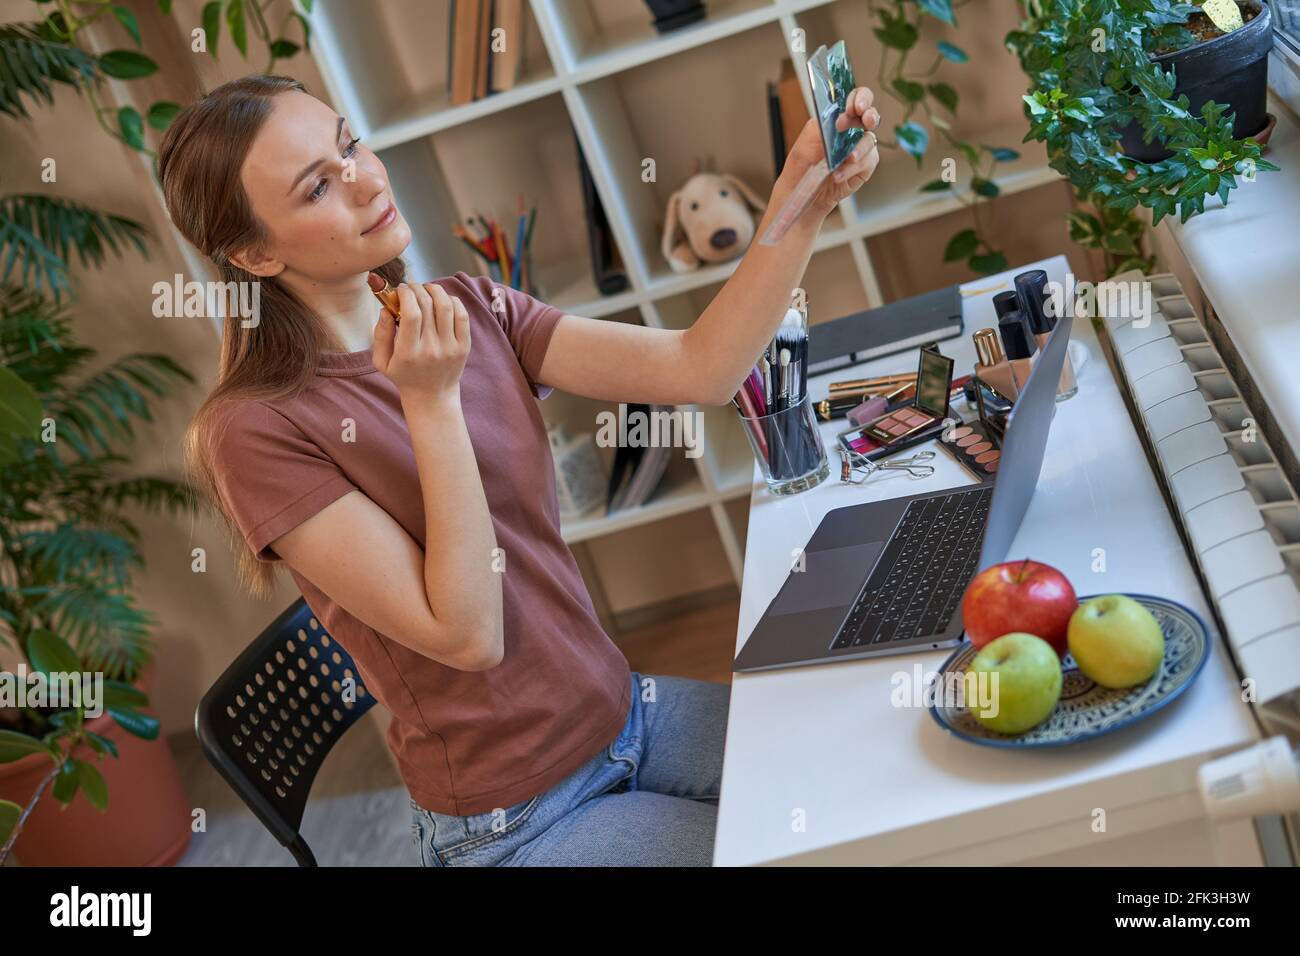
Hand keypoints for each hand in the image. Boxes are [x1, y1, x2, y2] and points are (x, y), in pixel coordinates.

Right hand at [369, 272, 469, 404]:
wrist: (432, 397)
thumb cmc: (404, 376)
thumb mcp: (382, 361)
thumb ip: (380, 334)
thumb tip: (386, 308)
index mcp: (409, 353)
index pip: (412, 314)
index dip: (406, 295)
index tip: (400, 289)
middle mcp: (432, 350)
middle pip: (428, 306)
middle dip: (417, 289)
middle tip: (411, 287)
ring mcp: (450, 348)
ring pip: (446, 306)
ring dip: (435, 290)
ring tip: (427, 289)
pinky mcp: (464, 347)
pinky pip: (462, 315)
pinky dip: (453, 301)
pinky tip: (443, 299)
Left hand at [780, 86, 881, 220]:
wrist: (802, 190)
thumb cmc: (802, 163)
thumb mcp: (807, 138)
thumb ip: (823, 123)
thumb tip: (839, 115)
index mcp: (840, 117)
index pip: (856, 99)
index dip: (859, 99)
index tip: (854, 107)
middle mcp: (854, 130)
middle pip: (871, 114)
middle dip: (870, 114)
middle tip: (865, 119)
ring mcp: (861, 147)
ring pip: (870, 140)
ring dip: (859, 148)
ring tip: (848, 158)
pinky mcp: (865, 166)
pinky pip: (867, 162)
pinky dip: (852, 169)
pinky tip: (838, 174)